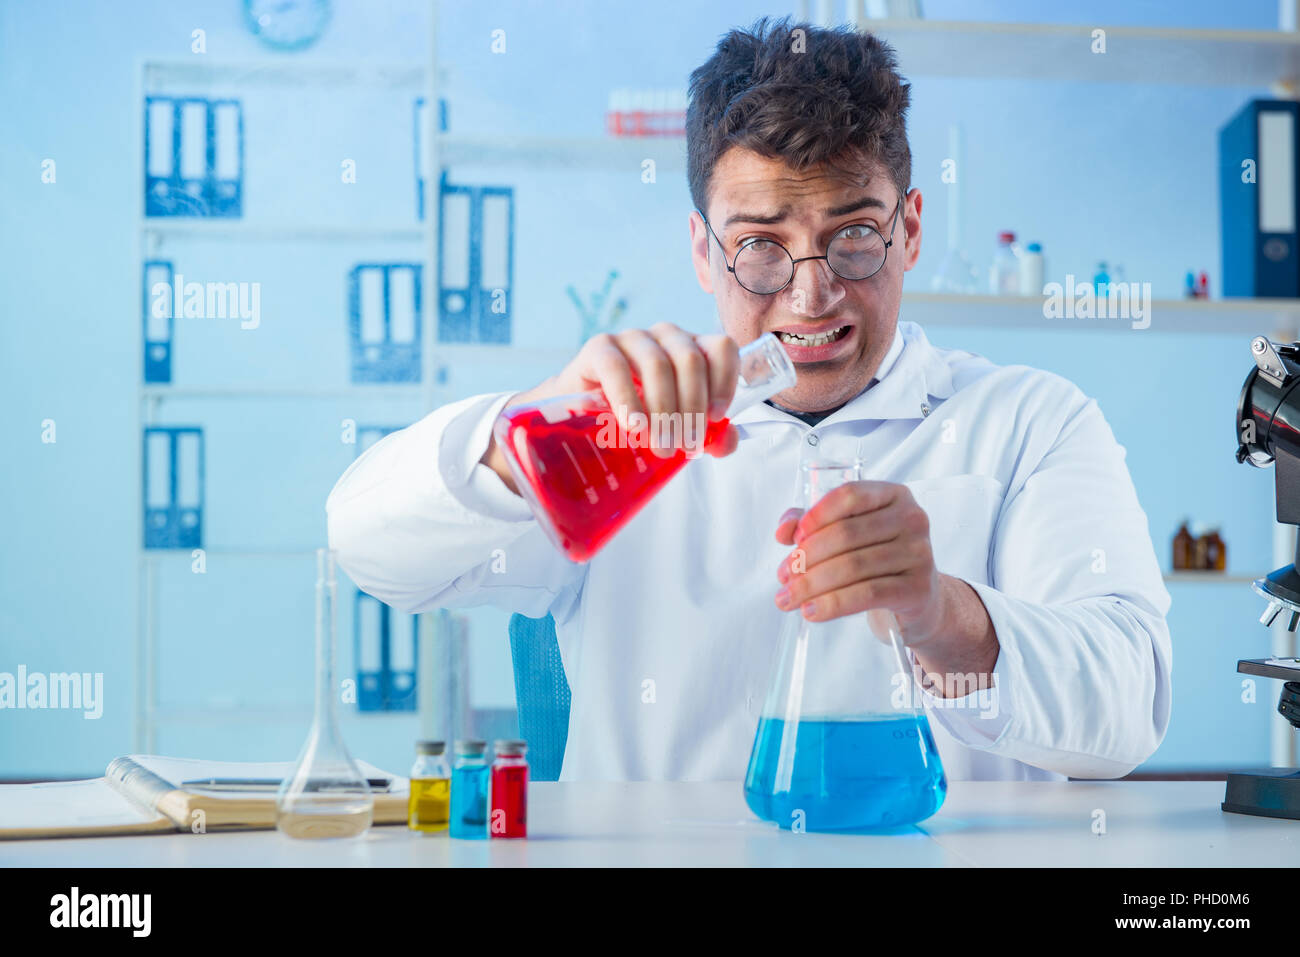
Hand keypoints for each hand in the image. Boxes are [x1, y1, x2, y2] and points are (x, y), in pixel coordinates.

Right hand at [483, 324, 740, 493]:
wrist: (581, 419)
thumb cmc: (640, 420)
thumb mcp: (677, 429)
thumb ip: (708, 436)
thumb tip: (726, 443)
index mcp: (692, 349)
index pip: (721, 347)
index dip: (724, 381)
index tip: (717, 417)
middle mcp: (666, 337)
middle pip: (691, 359)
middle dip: (692, 407)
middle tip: (684, 446)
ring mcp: (632, 338)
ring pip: (658, 364)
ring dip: (664, 410)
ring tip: (660, 446)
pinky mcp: (599, 348)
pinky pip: (617, 367)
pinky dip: (629, 399)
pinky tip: (634, 427)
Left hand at [773, 481, 946, 647]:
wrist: (917, 597)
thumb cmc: (877, 558)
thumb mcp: (850, 533)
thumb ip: (813, 523)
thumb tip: (783, 531)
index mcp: (894, 495)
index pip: (849, 496)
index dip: (816, 515)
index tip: (793, 538)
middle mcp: (912, 519)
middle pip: (845, 534)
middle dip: (806, 558)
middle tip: (784, 576)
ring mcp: (919, 554)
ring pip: (852, 567)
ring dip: (811, 585)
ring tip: (788, 598)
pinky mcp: (917, 588)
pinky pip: (867, 594)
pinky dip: (832, 604)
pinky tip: (812, 611)